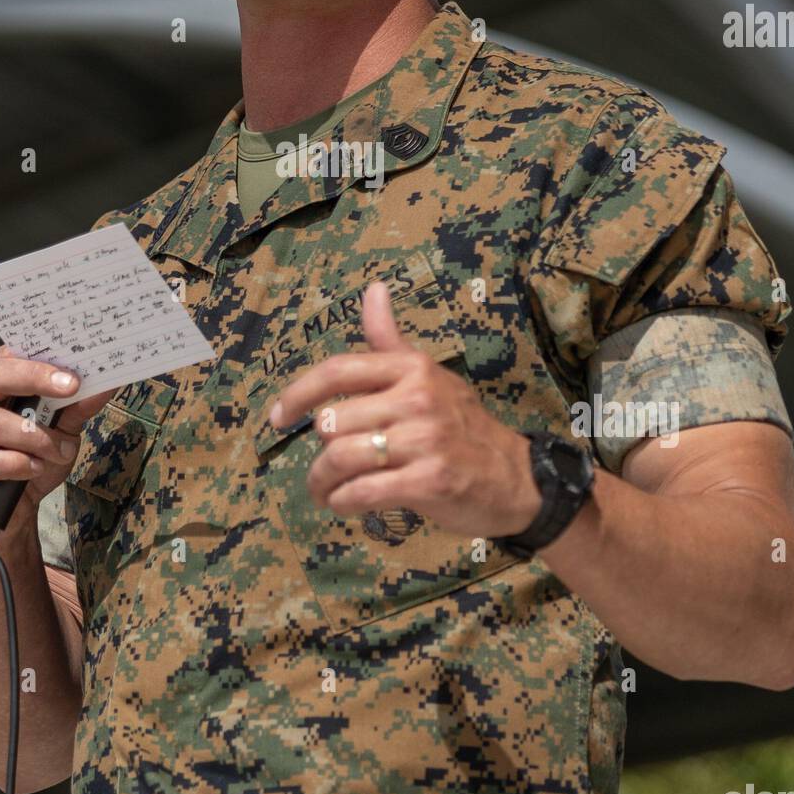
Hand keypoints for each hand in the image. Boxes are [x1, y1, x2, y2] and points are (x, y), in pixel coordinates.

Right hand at [0, 343, 115, 537]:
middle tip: (70, 387)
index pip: (5, 356)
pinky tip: (34, 468)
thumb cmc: (29, 461)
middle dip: (33, 378)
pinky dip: (14, 463)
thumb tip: (107, 383)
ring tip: (58, 451)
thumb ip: (76, 407)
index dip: (38, 359)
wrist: (7, 515)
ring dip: (34, 437)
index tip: (72, 368)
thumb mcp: (59, 431)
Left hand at [268, 281, 540, 538]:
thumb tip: (373, 289)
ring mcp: (424, 440)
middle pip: (332, 422)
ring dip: (322, 482)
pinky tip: (346, 504)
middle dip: (318, 452)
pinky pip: (363, 492)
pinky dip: (344, 502)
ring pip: (341, 458)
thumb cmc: (461, 425)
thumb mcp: (427, 375)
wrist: (516, 478)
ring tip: (325, 492)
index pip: (338, 371)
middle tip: (323, 469)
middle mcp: (417, 398)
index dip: (297, 393)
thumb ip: (389, 339)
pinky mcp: (429, 482)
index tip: (276, 417)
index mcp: (411, 368)